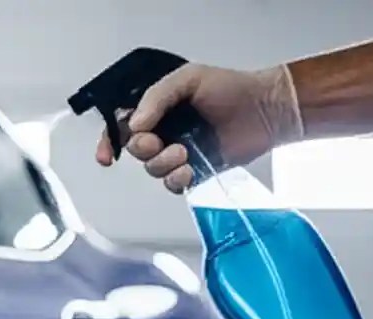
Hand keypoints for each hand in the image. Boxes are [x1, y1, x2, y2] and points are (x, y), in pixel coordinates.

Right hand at [96, 63, 303, 192]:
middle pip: (134, 149)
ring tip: (184, 153)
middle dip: (142, 149)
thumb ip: (156, 97)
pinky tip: (189, 169)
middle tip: (157, 143)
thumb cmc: (230, 88)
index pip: (122, 126)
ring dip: (163, 164)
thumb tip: (134, 124)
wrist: (265, 110)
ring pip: (152, 169)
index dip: (109, 142)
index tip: (107, 156)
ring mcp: (178, 153)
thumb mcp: (187, 79)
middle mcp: (164, 131)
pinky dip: (177, 179)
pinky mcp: (195, 171)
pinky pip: (173, 184)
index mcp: (156, 109)